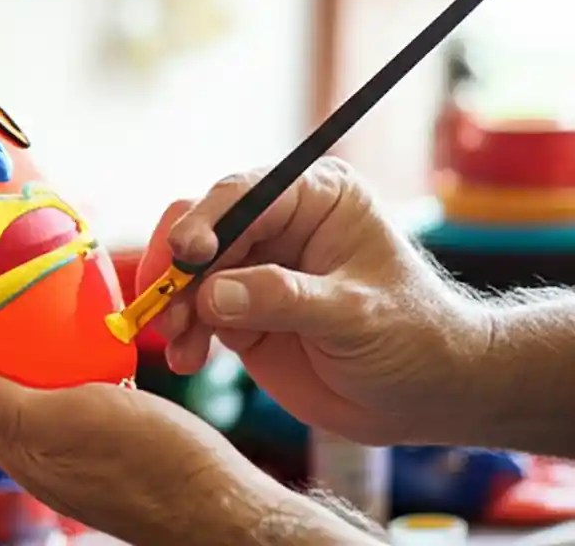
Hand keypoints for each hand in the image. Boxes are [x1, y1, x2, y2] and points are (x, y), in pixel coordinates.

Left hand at [0, 377, 378, 544]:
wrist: (224, 504)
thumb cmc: (152, 467)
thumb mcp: (71, 423)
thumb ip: (5, 412)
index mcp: (19, 450)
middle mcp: (40, 452)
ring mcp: (76, 447)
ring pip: (40, 389)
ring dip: (37, 353)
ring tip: (40, 305)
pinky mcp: (112, 439)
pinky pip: (79, 393)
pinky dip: (76, 366)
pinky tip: (91, 343)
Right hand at [145, 157, 492, 444]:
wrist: (426, 396)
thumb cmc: (414, 338)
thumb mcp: (356, 315)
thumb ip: (284, 300)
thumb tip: (213, 294)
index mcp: (315, 198)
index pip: (243, 196)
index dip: (206, 222)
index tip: (186, 255)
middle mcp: (277, 224)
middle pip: (201, 228)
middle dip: (177, 269)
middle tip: (164, 309)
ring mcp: (253, 268)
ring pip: (187, 272)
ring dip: (173, 306)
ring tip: (181, 345)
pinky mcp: (238, 310)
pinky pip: (191, 311)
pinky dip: (181, 334)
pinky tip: (187, 359)